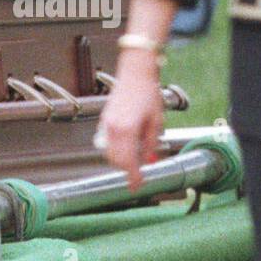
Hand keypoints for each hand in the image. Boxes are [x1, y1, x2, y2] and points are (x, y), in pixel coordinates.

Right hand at [97, 59, 163, 191]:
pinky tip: (127, 147)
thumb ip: (151, 144)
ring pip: (108, 152)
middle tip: (138, 174)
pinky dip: (115, 149)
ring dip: (120, 160)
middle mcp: (113, 128)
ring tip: (134, 160)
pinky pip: (106, 142)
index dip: (133, 176)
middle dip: (126, 169)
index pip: (128, 162)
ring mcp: (106, 123)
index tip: (137, 186)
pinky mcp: (104, 119)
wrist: (135, 74)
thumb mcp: (155, 122)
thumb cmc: (147, 94)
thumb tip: (149, 161)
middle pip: (116, 160)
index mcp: (128, 130)